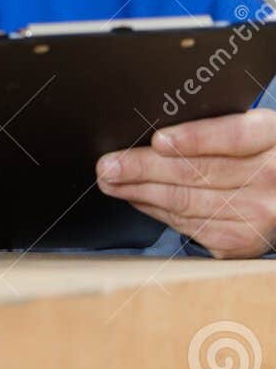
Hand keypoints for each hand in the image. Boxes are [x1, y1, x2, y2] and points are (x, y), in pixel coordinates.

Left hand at [97, 108, 275, 258]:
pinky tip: (138, 200)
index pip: (232, 136)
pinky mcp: (241, 242)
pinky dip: (156, 211)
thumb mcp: (245, 130)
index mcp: (270, 138)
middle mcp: (270, 178)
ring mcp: (258, 214)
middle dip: (144, 169)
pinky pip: (188, 225)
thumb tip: (151, 135)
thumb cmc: (252, 152)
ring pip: (187, 202)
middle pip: (198, 173)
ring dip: (140, 192)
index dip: (194, 139)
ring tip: (111, 182)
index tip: (158, 140)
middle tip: (108, 166)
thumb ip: (211, 126)